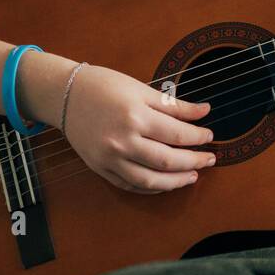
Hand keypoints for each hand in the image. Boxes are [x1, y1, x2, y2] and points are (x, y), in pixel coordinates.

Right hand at [61, 65, 214, 193]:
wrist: (65, 95)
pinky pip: (130, 185)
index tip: (209, 136)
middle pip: (167, 161)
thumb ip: (174, 105)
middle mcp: (122, 141)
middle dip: (193, 162)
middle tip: (210, 159)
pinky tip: (166, 182)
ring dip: (176, 181)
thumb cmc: (104, 86)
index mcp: (135, 116)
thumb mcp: (141, 89)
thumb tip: (204, 111)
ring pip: (150, 180)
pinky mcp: (100, 168)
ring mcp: (109, 158)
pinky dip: (151, 188)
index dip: (197, 137)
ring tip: (193, 176)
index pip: (176, 134)